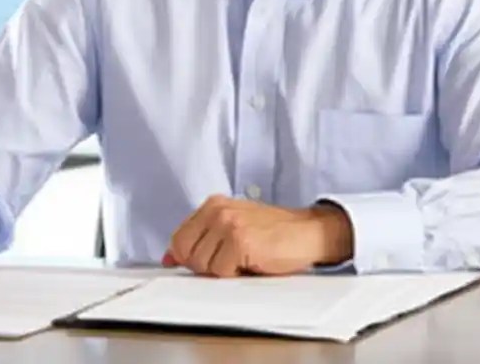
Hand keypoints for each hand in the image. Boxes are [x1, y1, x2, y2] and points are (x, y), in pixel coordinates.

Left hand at [162, 195, 352, 276]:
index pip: (178, 238)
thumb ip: (202, 239)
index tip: (204, 263)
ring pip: (202, 265)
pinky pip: (221, 271)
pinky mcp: (240, 241)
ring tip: (244, 260)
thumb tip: (170, 258)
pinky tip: (252, 262)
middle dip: (206, 266)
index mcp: (213, 205)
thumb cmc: (274, 233)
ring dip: (223, 271)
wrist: (309, 232)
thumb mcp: (233, 229)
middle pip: (187, 253)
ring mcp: (227, 224)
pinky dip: (236, 275)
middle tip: (232, 262)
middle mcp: (217, 211)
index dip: (188, 257)